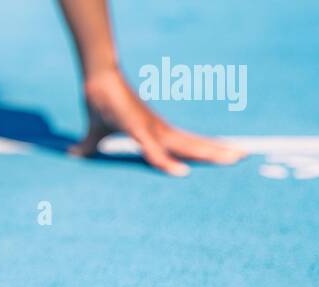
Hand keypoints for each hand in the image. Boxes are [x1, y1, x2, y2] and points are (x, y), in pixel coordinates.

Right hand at [69, 71, 245, 175]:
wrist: (96, 81)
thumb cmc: (101, 105)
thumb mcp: (96, 134)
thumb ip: (91, 146)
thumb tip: (73, 153)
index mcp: (154, 132)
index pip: (186, 143)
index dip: (206, 149)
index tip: (227, 155)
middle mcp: (159, 130)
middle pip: (194, 144)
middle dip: (219, 151)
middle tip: (245, 156)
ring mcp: (150, 130)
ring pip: (185, 146)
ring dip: (209, 153)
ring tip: (234, 157)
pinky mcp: (136, 130)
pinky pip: (154, 151)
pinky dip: (167, 162)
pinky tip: (182, 173)